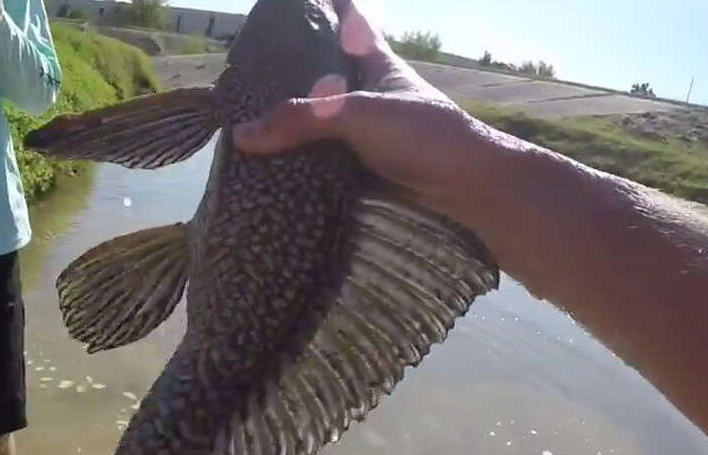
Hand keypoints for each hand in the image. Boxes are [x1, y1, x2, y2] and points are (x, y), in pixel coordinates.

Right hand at [232, 0, 499, 209]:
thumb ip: (301, 120)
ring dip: (306, 113)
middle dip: (308, 62)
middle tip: (268, 60)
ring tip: (266, 110)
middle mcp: (377, 93)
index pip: (355, 21)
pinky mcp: (375, 165)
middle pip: (337, 68)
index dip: (335, 5)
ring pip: (333, 115)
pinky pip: (334, 153)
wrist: (467, 184)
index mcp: (379, 64)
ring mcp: (378, 130)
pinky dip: (312, 154)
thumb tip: (241, 134)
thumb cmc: (422, 133)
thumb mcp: (357, 115)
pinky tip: (289, 160)